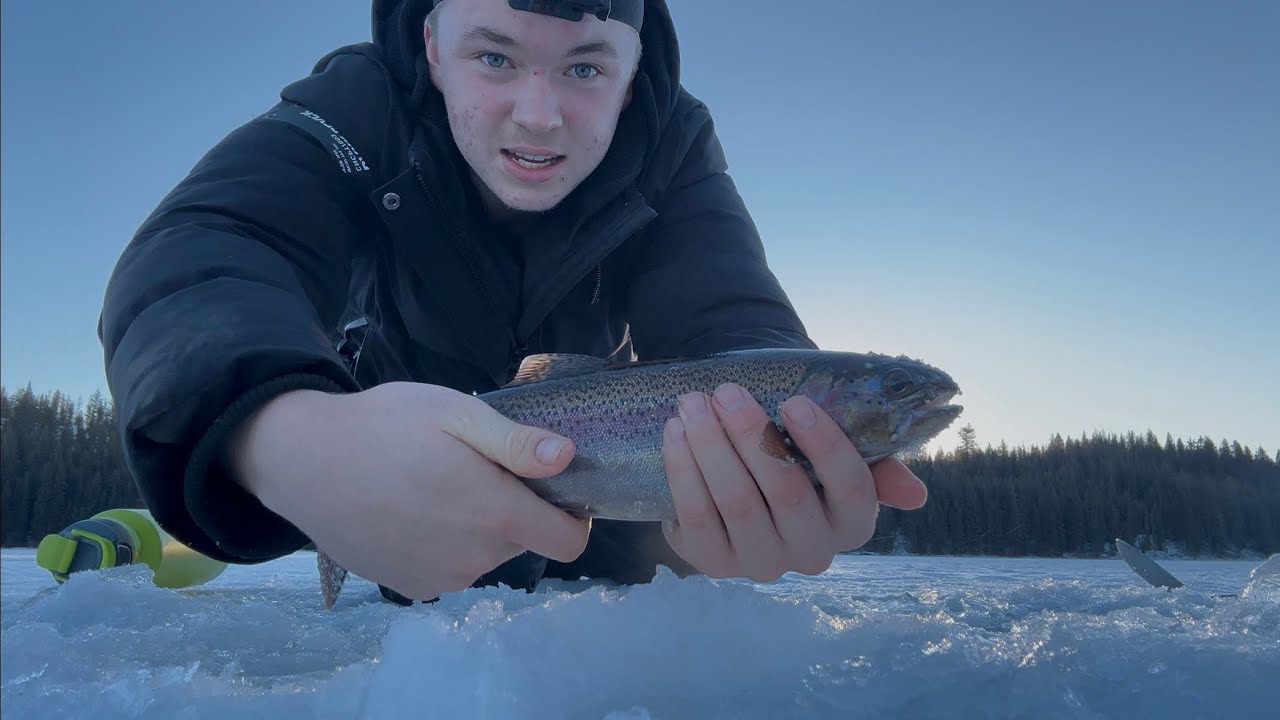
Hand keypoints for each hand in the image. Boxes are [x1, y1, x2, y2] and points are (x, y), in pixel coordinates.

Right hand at [227, 382, 589, 600]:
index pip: (568, 542)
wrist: (302, 462)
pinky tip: (411, 511)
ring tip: (436, 484)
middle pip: (524, 541)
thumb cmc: (383, 426)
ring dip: (477, 526)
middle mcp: (473, 559)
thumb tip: (568, 458)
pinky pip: (450, 566)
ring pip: (486, 554)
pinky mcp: (410, 586)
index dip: (571, 515)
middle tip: (474, 468)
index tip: (552, 488)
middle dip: (513, 508)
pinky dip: (444, 543)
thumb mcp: (455, 414)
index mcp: (494, 515)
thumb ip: (516, 442)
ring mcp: (440, 578)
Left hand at [659, 383, 927, 581]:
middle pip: (787, 493)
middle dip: (752, 436)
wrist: (742, 470)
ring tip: (693, 403)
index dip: (825, 445)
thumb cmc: (795, 448)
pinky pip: (695, 516)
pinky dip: (683, 470)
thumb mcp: (835, 449)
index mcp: (852, 522)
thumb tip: (913, 496)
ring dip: (711, 447)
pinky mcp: (713, 564)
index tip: (795, 400)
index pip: (853, 488)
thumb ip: (875, 461)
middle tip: (727, 392)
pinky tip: (674, 433)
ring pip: (737, 502)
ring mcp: (761, 563)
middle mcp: (812, 552)